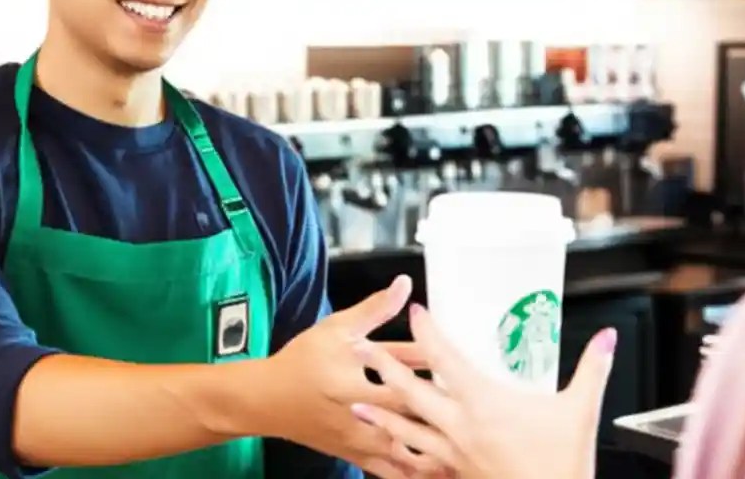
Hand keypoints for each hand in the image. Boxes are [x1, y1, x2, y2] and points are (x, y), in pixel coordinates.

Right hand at [261, 276, 450, 477]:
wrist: (267, 400)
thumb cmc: (302, 360)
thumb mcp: (338, 328)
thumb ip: (375, 309)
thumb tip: (404, 284)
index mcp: (352, 386)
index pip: (401, 390)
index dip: (434, 389)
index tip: (466, 384)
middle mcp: (356, 419)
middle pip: (408, 426)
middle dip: (442, 425)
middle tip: (476, 421)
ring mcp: (356, 443)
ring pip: (402, 456)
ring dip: (433, 454)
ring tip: (467, 454)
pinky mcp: (354, 457)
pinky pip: (389, 471)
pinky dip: (412, 471)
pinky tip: (437, 471)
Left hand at [351, 304, 616, 478]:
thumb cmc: (563, 463)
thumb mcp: (580, 411)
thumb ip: (592, 369)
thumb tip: (610, 337)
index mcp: (483, 402)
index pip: (445, 358)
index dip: (427, 332)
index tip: (416, 311)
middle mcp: (459, 426)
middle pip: (410, 390)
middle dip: (384, 367)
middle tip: (359, 347)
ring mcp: (453, 454)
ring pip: (406, 430)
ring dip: (380, 413)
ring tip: (355, 401)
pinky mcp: (454, 475)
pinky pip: (420, 463)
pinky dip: (401, 453)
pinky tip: (387, 450)